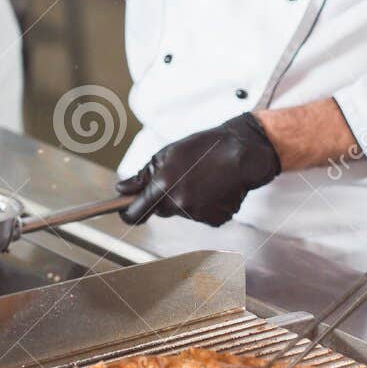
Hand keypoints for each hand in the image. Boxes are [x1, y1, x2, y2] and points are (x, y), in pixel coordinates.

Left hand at [115, 114, 282, 225]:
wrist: (244, 152)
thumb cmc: (207, 147)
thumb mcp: (168, 153)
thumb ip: (143, 175)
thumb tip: (122, 189)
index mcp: (163, 185)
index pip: (135, 213)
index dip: (128, 213)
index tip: (126, 210)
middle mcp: (179, 203)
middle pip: (161, 211)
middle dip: (165, 198)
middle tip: (182, 177)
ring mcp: (198, 214)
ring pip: (183, 212)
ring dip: (187, 200)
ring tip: (203, 179)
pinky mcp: (215, 220)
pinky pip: (202, 216)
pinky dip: (206, 206)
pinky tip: (215, 188)